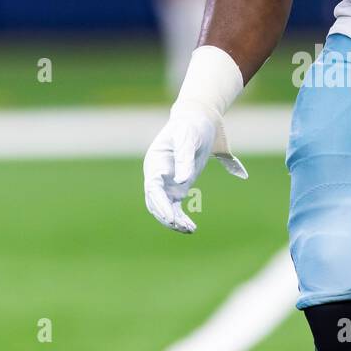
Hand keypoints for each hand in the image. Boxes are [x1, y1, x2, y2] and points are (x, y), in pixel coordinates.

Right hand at [143, 107, 246, 233]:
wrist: (197, 121)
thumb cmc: (191, 127)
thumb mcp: (188, 139)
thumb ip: (185, 159)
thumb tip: (183, 181)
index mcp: (155, 162)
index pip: (153, 188)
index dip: (160, 203)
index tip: (171, 217)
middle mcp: (157, 175)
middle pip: (156, 202)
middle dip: (166, 216)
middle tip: (180, 226)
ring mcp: (167, 183)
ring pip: (165, 208)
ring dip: (174, 220)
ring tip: (189, 229)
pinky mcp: (178, 188)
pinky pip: (176, 207)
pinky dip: (182, 218)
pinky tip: (191, 228)